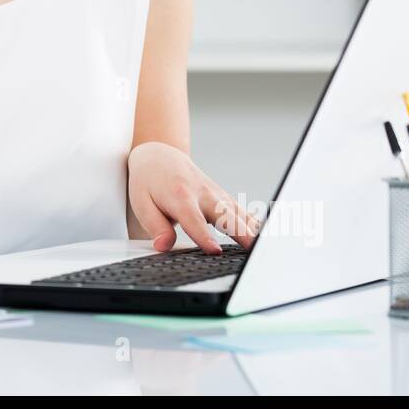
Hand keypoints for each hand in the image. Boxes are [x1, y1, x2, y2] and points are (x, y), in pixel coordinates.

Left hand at [128, 141, 259, 252]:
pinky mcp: (223, 198)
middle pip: (226, 216)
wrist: (159, 156)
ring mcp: (216, 195)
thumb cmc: (149, 182)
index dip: (204, 236)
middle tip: (255, 252)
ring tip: (266, 249)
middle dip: (242, 234)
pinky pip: (242, 212)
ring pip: (239, 214)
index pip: (193, 220)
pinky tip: (265, 238)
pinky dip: (255, 225)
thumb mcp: (142, 203)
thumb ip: (155, 225)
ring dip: (254, 231)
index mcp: (180, 196)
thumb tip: (163, 245)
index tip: (214, 251)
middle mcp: (203, 194)